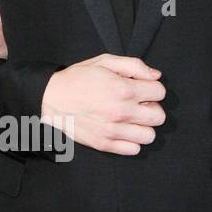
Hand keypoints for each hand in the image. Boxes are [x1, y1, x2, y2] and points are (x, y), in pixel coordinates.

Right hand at [40, 54, 164, 154]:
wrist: (51, 97)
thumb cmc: (78, 78)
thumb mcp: (105, 61)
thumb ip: (134, 65)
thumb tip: (155, 76)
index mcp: (124, 89)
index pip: (160, 92)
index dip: (152, 88)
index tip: (142, 89)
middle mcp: (121, 112)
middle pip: (159, 117)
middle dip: (151, 108)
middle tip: (138, 104)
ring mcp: (113, 131)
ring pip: (149, 136)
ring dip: (143, 127)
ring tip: (131, 119)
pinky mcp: (104, 144)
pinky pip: (133, 150)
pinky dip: (131, 142)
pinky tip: (122, 130)